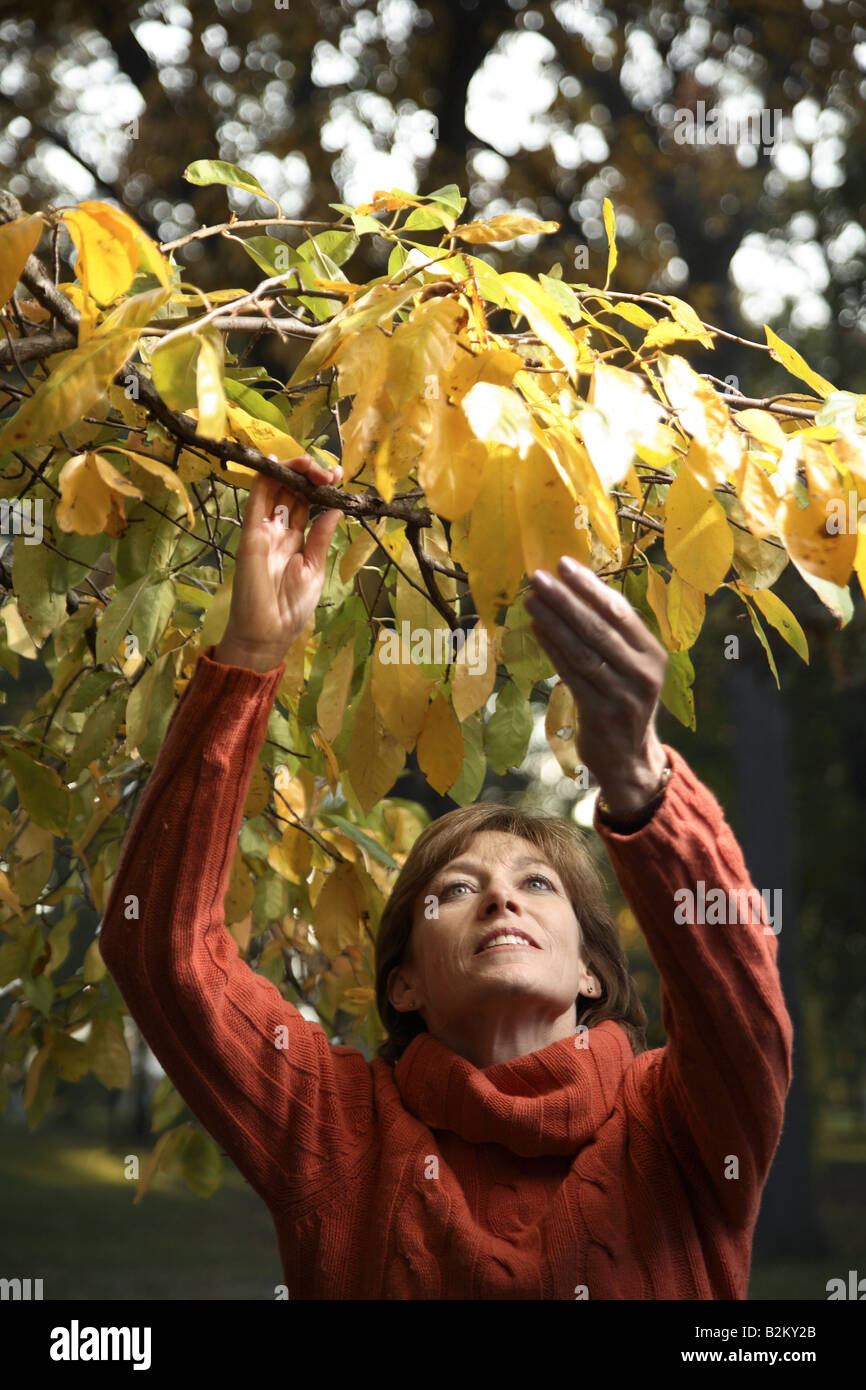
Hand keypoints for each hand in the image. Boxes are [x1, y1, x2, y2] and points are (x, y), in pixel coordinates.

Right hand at [214, 454, 341, 670]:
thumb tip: (336, 509)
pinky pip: (256, 500)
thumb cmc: (291, 607)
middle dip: (310, 475)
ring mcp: (264, 530)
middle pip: (292, 490)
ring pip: (275, 489)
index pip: (307, 503)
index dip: (320, 487)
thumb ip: (321, 537)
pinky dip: (263, 479)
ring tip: (311, 464)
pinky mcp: (251, 534)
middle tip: (328, 471)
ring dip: (291, 471)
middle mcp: (280, 529)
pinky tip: (275, 462)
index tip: (338, 477)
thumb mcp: (314, 569)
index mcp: (297, 539)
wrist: (267, 633)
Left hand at [524, 556, 668, 814]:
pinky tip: (536, 630)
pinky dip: (552, 649)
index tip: (564, 564)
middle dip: (566, 599)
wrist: (629, 758)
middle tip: (539, 577)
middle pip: (599, 627)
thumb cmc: (623, 702)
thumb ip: (613, 635)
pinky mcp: (601, 713)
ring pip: (582, 650)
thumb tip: (575, 591)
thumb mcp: (630, 668)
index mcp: (653, 653)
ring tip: (530, 599)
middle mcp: (643, 672)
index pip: (620, 611)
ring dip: (553, 621)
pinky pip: (571, 674)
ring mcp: (623, 694)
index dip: (591, 586)